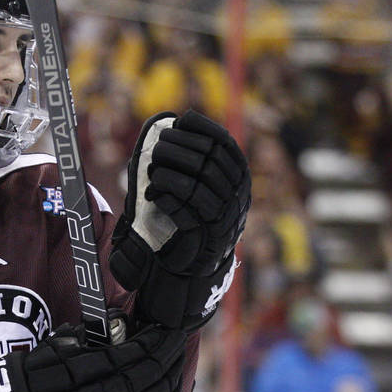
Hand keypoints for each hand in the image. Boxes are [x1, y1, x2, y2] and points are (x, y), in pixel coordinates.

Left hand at [110, 110, 249, 329]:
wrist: (190, 272)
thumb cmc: (186, 223)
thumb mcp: (194, 188)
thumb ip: (191, 161)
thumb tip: (177, 122)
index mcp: (238, 180)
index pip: (228, 145)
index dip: (206, 129)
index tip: (183, 119)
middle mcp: (239, 197)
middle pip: (211, 161)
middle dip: (180, 148)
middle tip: (158, 146)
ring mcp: (227, 217)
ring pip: (200, 183)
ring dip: (170, 171)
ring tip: (152, 170)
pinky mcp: (210, 236)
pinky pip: (190, 209)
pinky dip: (168, 197)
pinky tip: (152, 194)